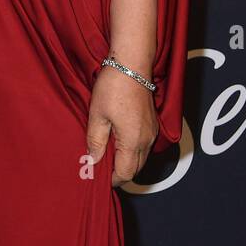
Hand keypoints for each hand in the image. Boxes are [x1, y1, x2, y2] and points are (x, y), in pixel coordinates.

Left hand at [85, 61, 158, 185]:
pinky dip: (132, 151)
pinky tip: (116, 143)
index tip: (97, 179)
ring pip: (141, 158)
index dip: (112, 180)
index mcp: (133, 141)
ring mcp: (152, 132)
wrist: (131, 65)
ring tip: (105, 157)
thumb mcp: (97, 115)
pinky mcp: (152, 124)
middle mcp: (147, 140)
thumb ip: (96, 141)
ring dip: (126, 162)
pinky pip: (144, 146)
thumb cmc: (112, 88)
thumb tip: (93, 161)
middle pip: (135, 168)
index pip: (125, 173)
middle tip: (99, 170)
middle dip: (119, 173)